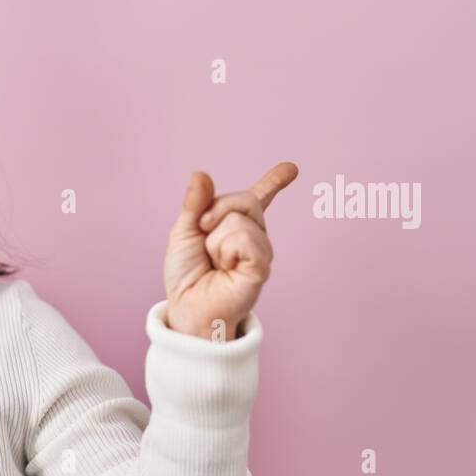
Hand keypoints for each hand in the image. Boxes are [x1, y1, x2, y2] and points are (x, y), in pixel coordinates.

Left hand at [163, 161, 297, 339]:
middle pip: (244, 200)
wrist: (187, 306)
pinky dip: (225, 251)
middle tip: (204, 236)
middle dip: (215, 212)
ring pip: (240, 219)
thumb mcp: (184, 232)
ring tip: (215, 262)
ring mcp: (261, 250)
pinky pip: (244, 238)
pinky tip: (226, 269)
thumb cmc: (187, 275)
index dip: (274, 182)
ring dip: (215, 240)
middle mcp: (253, 235)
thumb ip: (194, 203)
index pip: (259, 197)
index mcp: (234, 225)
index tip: (291, 168)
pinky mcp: (262, 265)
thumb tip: (201, 174)